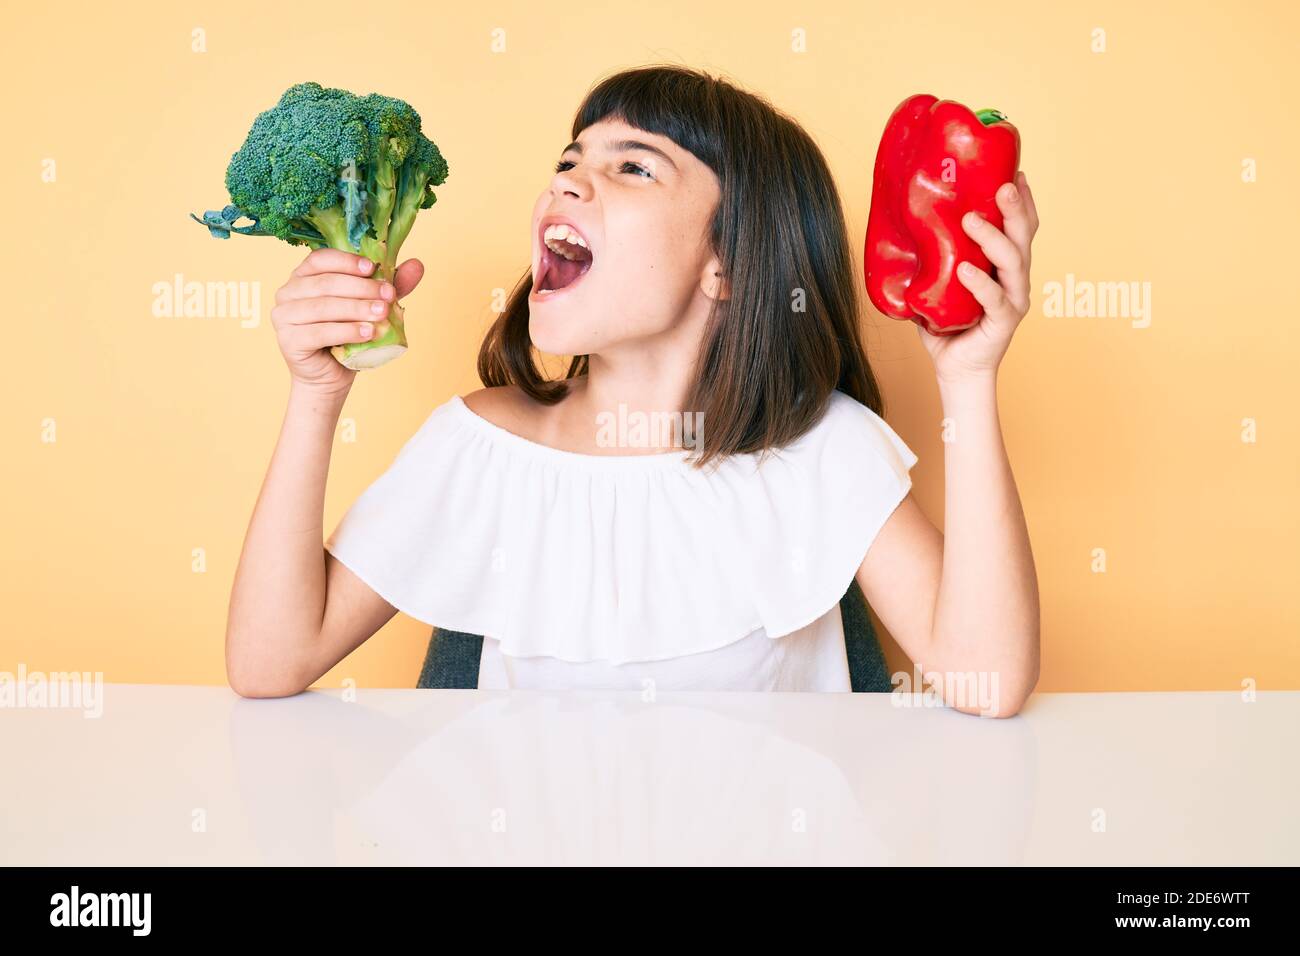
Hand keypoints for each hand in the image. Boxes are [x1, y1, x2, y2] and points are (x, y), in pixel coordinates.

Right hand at [270, 249, 424, 393]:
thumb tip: (417, 265)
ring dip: (356, 309)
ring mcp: (283, 316)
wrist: (331, 376)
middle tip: (387, 295)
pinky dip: (346, 331)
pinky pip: (319, 332)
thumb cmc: (348, 337)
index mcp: (304, 276)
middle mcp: (288, 292)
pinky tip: (368, 333)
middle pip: (325, 283)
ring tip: (381, 314)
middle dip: (361, 288)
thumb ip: (391, 285)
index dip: (347, 261)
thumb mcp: (372, 306)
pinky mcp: (288, 340)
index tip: (373, 268)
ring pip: (323, 307)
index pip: (321, 259)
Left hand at [919, 170, 1038, 383]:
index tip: (1014, 171)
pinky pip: (995, 299)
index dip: (1022, 199)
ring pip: (1014, 261)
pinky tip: (965, 269)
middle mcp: (1015, 277)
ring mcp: (1013, 298)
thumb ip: (931, 256)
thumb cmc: (948, 323)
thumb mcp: (939, 281)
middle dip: (1015, 208)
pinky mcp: (1003, 322)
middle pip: (1024, 235)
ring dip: (993, 237)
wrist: (955, 368)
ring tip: (972, 220)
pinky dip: (980, 283)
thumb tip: (899, 225)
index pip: (1020, 225)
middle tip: (1002, 185)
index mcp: (1004, 263)